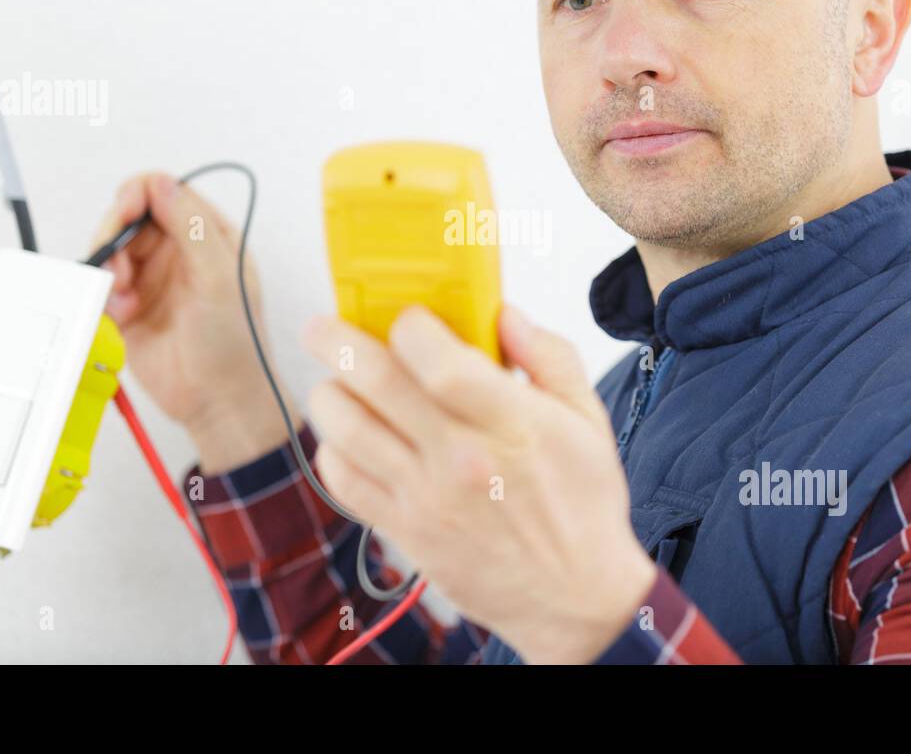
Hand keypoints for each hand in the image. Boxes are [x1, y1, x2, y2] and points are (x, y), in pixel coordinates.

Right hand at [91, 172, 298, 473]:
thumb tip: (162, 184)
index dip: (138, 195)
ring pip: (109, 249)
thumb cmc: (235, 343)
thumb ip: (192, 229)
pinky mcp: (129, 306)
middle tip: (119, 267)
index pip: (164, 191)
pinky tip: (122, 315)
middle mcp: (177, 250)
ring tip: (124, 296)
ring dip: (108, 268)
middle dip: (114, 235)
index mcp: (208, 235)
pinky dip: (103, 295)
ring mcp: (151, 278)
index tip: (125, 214)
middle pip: (127, 216)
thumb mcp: (220, 279)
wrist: (218, 401)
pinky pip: (100, 285)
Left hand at [300, 303, 657, 663]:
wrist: (576, 597)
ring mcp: (427, 497)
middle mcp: (461, 458)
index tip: (407, 318)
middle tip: (323, 328)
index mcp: (511, 423)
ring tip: (334, 381)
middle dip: (337, 342)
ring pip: (348, 429)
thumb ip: (548, 356)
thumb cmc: (582, 503)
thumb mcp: (586, 418)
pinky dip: (331, 451)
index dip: (410, 326)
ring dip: (328, 394)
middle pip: (377, 383)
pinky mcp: (406, 530)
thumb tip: (504, 313)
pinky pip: (345, 482)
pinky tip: (345, 437)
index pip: (439, 361)